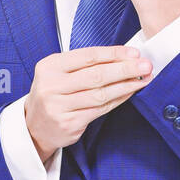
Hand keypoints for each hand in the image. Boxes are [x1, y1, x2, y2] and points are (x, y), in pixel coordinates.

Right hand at [25, 46, 152, 162]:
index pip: (88, 56)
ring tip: (142, 79)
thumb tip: (122, 57)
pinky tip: (129, 93)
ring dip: (126, 86)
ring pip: (100, 94)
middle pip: (96, 75)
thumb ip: (83, 64)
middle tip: (145, 65)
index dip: (114, 54)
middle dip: (125, 69)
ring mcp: (59, 107)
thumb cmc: (52, 95)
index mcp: (49, 67)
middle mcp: (52, 86)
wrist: (34, 127)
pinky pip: (100, 109)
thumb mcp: (58, 73)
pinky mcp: (69, 123)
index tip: (133, 53)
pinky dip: (118, 100)